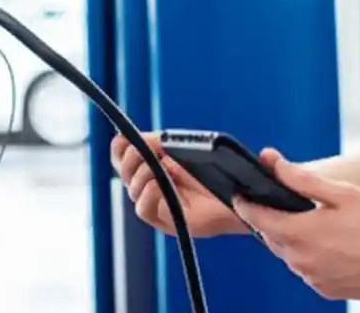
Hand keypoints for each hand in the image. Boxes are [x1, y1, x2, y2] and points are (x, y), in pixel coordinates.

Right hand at [111, 133, 248, 237]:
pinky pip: (143, 209)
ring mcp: (159, 205)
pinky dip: (148, 193)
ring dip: (142, 174)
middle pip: (124, 173)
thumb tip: (130, 137)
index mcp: (153, 167)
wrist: (240, 193)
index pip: (122, 158)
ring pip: (132, 191)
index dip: (120, 148)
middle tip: (146, 150)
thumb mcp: (181, 149)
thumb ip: (155, 142)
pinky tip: (160, 185)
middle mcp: (152, 187)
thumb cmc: (214, 171)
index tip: (124, 138)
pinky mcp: (168, 222)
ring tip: (160, 167)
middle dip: (131, 158)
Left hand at [235, 149, 359, 300]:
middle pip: (270, 236)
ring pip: (289, 255)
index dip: (246, 203)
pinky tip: (331, 246)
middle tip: (287, 205)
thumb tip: (275, 164)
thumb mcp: (342, 192)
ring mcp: (313, 278)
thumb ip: (302, 179)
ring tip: (316, 224)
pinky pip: (307, 270)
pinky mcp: (326, 290)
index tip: (241, 195)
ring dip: (293, 239)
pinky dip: (311, 257)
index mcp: (300, 233)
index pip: (256, 217)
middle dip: (273, 219)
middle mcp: (301, 261)